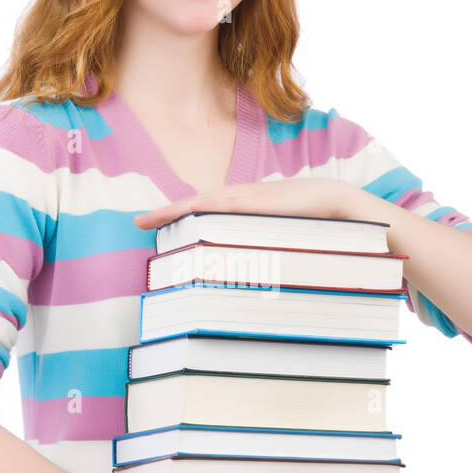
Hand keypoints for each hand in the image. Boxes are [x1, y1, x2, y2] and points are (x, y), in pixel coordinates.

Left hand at [133, 178, 352, 232]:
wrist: (334, 202)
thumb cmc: (309, 222)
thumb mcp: (277, 237)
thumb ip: (259, 249)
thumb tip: (247, 273)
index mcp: (241, 208)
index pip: (201, 212)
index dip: (177, 218)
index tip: (156, 227)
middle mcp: (238, 199)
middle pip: (193, 206)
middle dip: (165, 214)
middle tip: (137, 222)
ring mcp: (246, 199)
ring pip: (200, 204)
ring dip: (173, 211)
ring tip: (146, 220)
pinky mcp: (257, 202)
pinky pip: (222, 205)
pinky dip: (201, 208)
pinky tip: (184, 210)